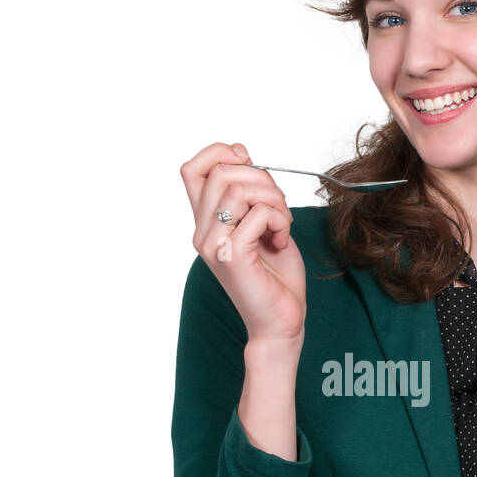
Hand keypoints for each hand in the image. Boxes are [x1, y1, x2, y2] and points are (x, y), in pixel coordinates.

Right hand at [180, 141, 305, 345]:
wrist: (279, 323)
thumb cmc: (275, 277)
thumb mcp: (263, 225)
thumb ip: (249, 195)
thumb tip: (244, 158)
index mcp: (206, 223)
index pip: (192, 169)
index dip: (219, 153)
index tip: (248, 163)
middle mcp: (203, 232)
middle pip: (220, 173)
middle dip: (262, 178)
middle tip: (279, 206)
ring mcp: (213, 245)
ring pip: (239, 190)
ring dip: (274, 199)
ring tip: (283, 224)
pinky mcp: (231, 256)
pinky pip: (258, 213)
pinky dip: (280, 220)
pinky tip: (282, 239)